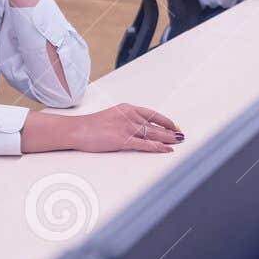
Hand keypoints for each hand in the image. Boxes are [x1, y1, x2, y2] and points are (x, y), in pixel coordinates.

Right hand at [22, 104, 182, 153]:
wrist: (77, 129)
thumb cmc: (90, 126)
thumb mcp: (111, 117)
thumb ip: (124, 120)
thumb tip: (136, 128)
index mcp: (127, 109)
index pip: (152, 114)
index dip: (165, 120)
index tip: (174, 126)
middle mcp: (129, 116)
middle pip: (155, 125)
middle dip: (170, 131)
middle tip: (181, 135)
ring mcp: (127, 128)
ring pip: (153, 134)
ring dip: (168, 139)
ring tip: (179, 142)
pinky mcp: (123, 140)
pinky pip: (145, 145)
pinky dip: (158, 147)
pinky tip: (166, 150)